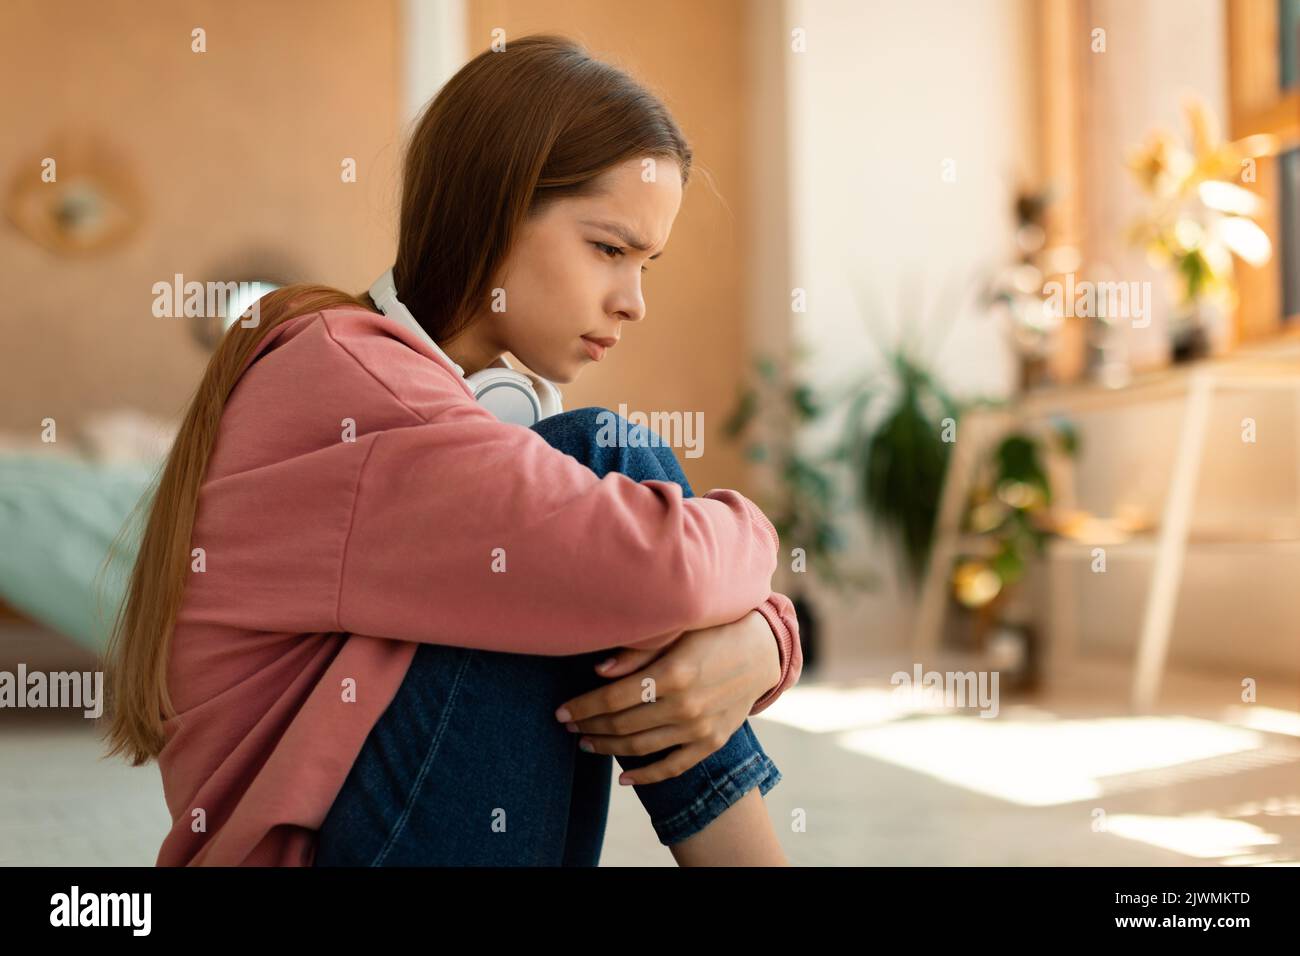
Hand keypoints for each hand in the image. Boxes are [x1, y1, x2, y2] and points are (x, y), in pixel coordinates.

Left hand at [553, 609, 780, 785]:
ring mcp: (699, 729)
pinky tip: (623, 779)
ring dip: (606, 748)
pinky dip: (645, 777)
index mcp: (673, 673)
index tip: (561, 711)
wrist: (762, 651)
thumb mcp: (678, 631)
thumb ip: (638, 652)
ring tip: (585, 742)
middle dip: (588, 726)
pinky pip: (672, 768)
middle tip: (567, 726)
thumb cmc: (713, 632)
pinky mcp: (711, 743)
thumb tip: (597, 673)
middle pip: (621, 724)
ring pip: (640, 748)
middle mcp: (685, 706)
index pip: (613, 698)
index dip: (582, 706)